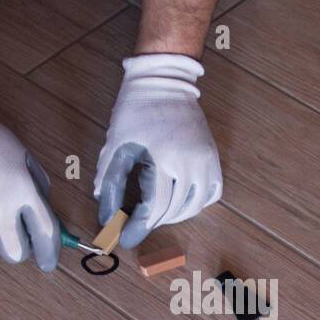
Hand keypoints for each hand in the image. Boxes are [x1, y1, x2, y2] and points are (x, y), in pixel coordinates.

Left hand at [93, 54, 222, 247]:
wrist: (165, 80)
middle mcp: (189, 161)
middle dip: (152, 224)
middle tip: (135, 226)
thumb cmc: (136, 109)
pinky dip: (197, 204)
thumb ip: (109, 179)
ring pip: (194, 206)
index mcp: (163, 157)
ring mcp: (205, 160)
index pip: (154, 207)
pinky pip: (211, 193)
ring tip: (156, 216)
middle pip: (173, 210)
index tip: (125, 239)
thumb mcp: (116, 143)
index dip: (138, 227)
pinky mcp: (213, 157)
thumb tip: (105, 213)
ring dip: (174, 217)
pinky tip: (181, 204)